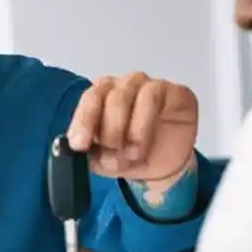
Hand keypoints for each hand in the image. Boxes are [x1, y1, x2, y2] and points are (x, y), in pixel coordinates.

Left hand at [67, 72, 198, 181]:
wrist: (162, 165)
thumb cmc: (130, 154)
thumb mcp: (103, 161)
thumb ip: (89, 154)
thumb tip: (76, 153)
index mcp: (101, 97)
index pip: (89, 99)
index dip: (83, 121)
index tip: (80, 144)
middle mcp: (123, 86)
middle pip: (110, 96)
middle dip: (109, 131)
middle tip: (112, 153)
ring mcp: (149, 86)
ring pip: (132, 95)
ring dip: (129, 130)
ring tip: (131, 155)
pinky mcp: (175, 91)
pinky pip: (156, 97)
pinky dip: (146, 125)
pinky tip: (144, 145)